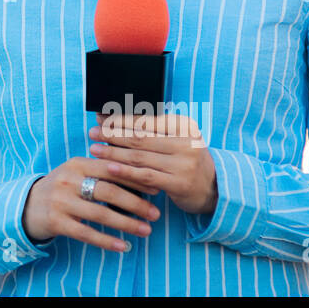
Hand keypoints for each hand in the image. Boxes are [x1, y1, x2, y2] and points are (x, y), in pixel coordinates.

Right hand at [21, 155, 160, 253]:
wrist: (27, 206)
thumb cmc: (62, 188)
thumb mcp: (76, 173)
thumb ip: (101, 170)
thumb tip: (140, 175)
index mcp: (76, 164)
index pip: (111, 169)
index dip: (135, 179)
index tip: (156, 189)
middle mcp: (68, 180)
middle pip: (108, 191)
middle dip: (136, 203)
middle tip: (156, 213)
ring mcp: (61, 201)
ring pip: (100, 214)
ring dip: (127, 223)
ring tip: (146, 230)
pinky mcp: (56, 222)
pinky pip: (86, 233)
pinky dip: (107, 241)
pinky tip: (123, 246)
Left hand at [89, 113, 217, 216]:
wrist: (215, 189)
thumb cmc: (187, 161)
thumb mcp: (178, 141)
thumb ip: (153, 132)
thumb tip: (115, 120)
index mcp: (184, 126)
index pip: (146, 120)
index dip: (121, 118)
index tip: (101, 118)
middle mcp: (185, 142)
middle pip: (141, 136)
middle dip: (113, 133)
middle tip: (93, 132)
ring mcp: (183, 163)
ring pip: (140, 156)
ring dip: (114, 152)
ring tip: (95, 148)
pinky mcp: (179, 183)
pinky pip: (146, 176)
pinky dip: (126, 171)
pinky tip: (109, 167)